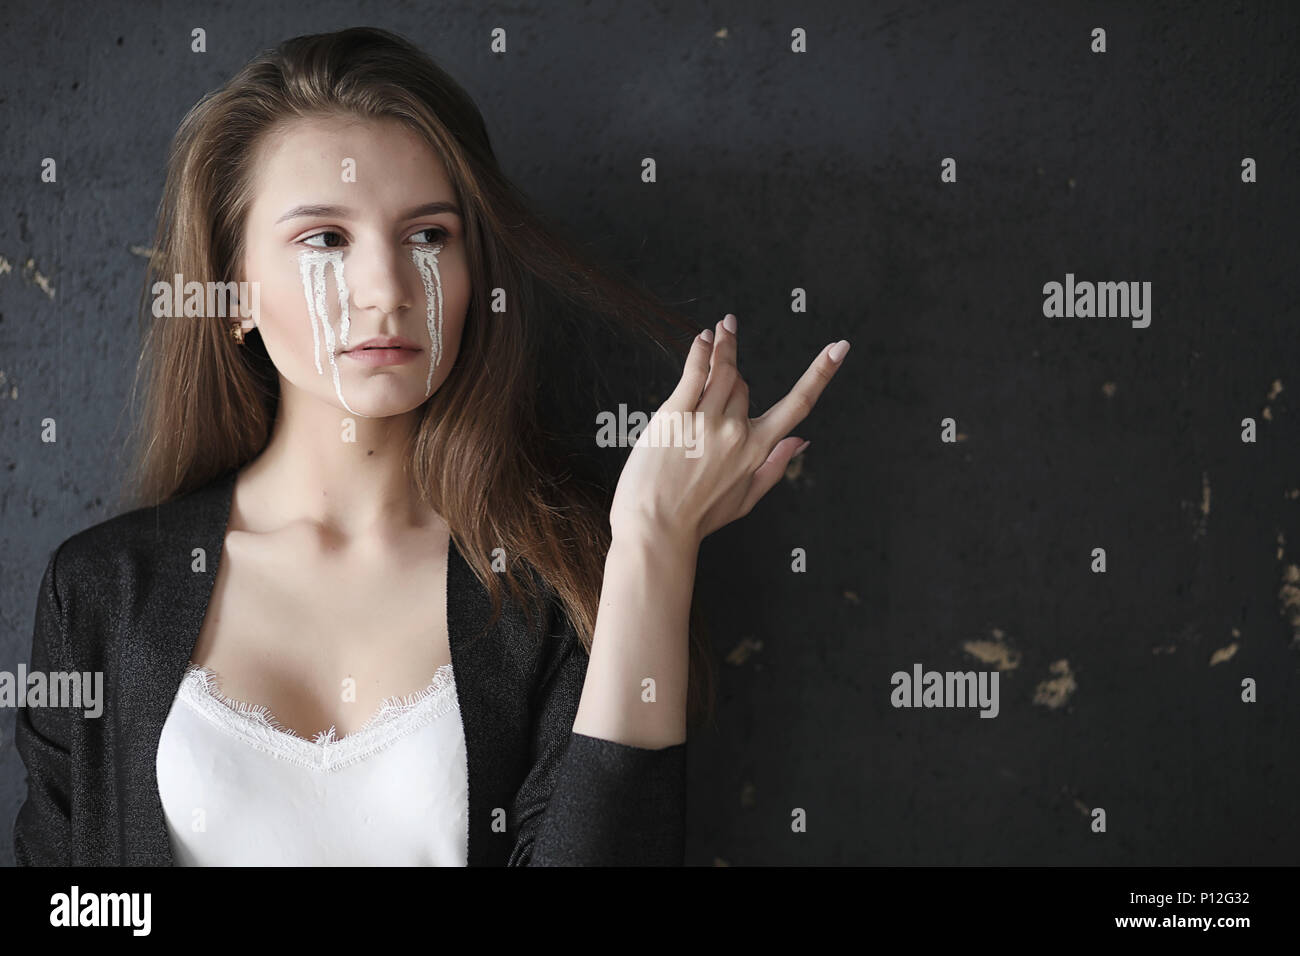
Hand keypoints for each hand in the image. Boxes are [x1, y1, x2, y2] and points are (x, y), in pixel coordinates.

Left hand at [609, 313, 849, 548]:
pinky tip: (704, 339)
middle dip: (734, 379)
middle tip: (721, 374)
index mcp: (757, 451)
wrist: (655, 529)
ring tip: (720, 329)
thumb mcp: (746, 500)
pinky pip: (694, 373)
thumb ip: (775, 467)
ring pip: (723, 373)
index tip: (839, 348)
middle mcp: (736, 432)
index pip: (798, 404)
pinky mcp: (675, 416)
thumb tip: (802, 440)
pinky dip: (701, 351)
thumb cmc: (697, 518)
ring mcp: (705, 422)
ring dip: (724, 345)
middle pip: (743, 386)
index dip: (822, 373)